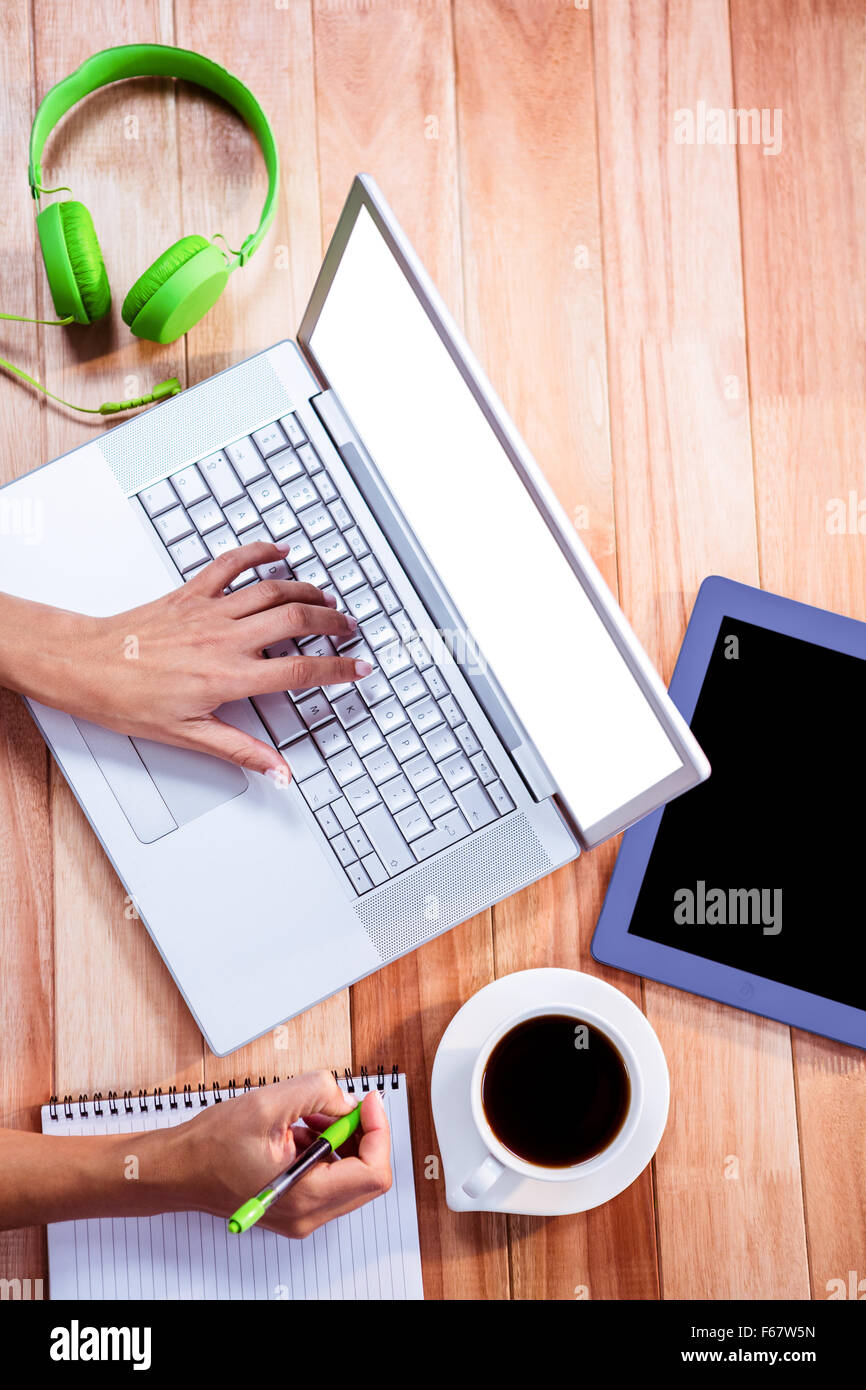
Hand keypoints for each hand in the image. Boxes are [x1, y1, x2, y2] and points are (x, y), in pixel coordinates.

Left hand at [0, 541, 372, 777]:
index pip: (300, 671)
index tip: (359, 668)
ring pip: (273, 589)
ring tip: (326, 600)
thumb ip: (240, 750)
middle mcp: (224, 638)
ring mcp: (208, 610)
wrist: (84, 665)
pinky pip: (233, 564)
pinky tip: (279, 552)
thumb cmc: (126, 700)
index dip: (338, 670)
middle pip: (296, 620)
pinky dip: (260, 553)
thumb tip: (278, 771)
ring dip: (307, 591)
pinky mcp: (191, 593)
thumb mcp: (187, 735)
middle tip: (350, 629)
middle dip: (332, 622)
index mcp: (228, 677)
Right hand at [168, 1071, 391, 1237]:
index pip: (373, 1172)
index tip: (368, 1102)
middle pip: (366, 1175)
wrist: (178, 1169)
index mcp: (306, 1197)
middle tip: (340, 1103)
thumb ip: (317, 1093)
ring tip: (308, 1115)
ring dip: (340, 1137)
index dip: (378, 1130)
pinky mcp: (295, 1205)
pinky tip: (298, 1128)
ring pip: (349, 1174)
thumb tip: (348, 1099)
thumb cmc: (211, 1146)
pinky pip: (329, 1176)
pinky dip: (325, 1148)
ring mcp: (302, 1213)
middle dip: (360, 1133)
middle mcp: (308, 1214)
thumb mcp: (269, 1104)